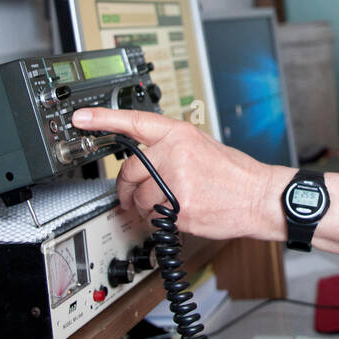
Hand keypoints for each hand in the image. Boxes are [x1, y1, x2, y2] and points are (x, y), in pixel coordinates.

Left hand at [70, 107, 286, 239]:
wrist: (258, 197)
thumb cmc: (234, 174)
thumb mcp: (202, 145)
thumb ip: (171, 148)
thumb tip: (143, 160)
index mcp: (179, 134)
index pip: (134, 122)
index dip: (102, 119)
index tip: (80, 118)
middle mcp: (175, 154)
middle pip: (128, 171)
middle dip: (127, 187)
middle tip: (131, 194)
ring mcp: (176, 182)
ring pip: (138, 198)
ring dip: (143, 208)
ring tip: (164, 206)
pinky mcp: (179, 208)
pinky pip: (151, 217)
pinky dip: (157, 221)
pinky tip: (174, 216)